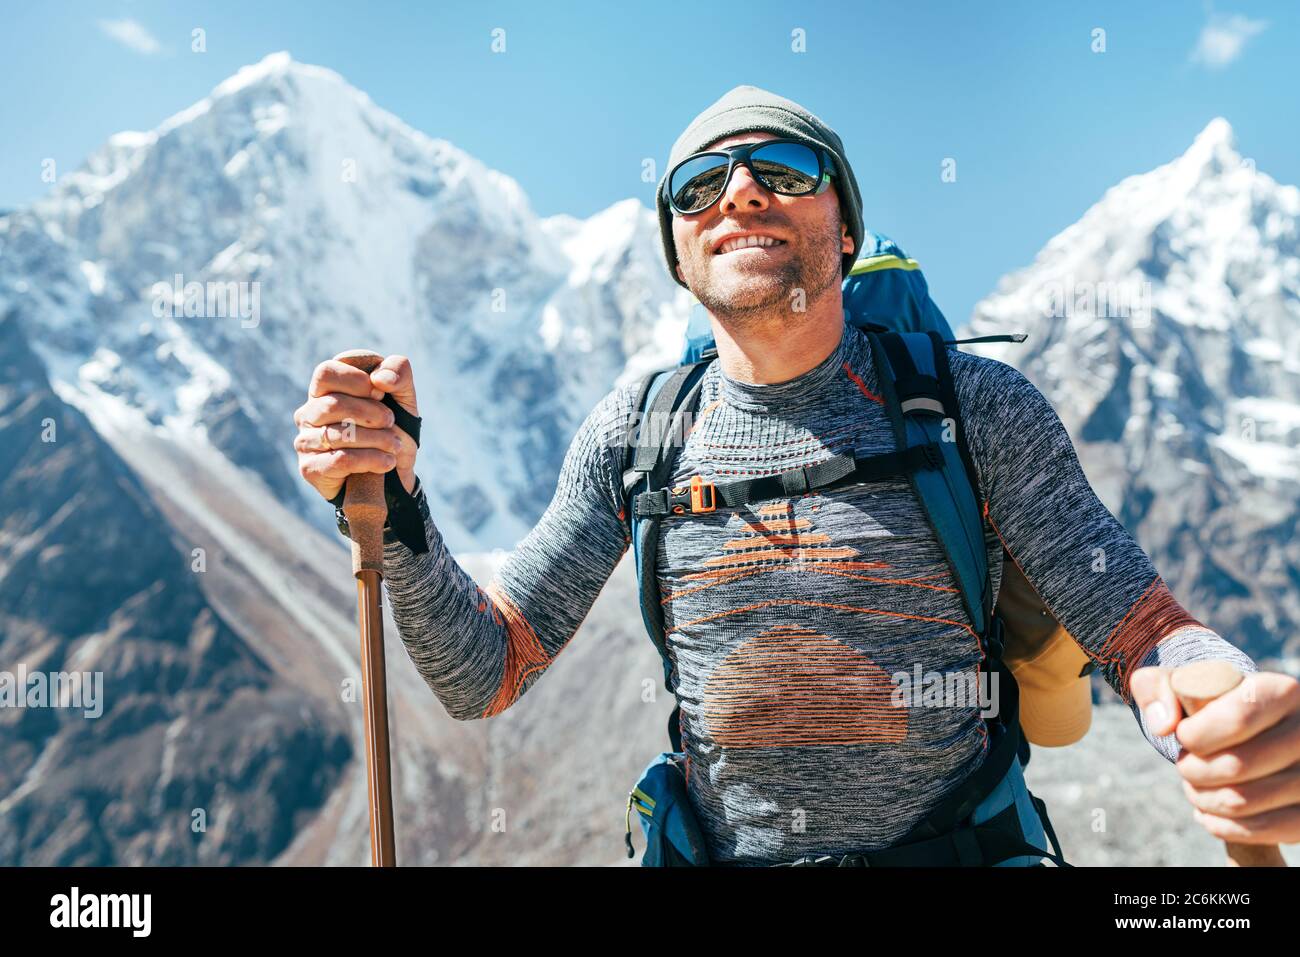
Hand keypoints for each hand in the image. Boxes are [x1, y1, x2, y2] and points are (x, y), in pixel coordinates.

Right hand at [294, 353, 419, 501]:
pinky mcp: (310, 468)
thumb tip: (380, 378)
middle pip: (333, 405)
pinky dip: (370, 460)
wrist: (396, 474)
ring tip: (395, 446)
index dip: (357, 381)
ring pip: (337, 434)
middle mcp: (309, 413)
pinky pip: (340, 460)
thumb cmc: (395, 429)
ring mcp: (305, 441)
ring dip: (376, 439)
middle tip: (391, 422)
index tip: (381, 393)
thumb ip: (398, 372)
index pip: (326, 372)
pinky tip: (386, 462)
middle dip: (371, 413)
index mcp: (325, 390)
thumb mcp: (404, 395)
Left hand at [1131, 665, 1299, 845]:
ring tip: (1193, 787)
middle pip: (1237, 765)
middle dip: (1192, 770)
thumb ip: (1157, 688)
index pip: (1238, 718)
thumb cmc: (1207, 704)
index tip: (1182, 736)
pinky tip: (1207, 811)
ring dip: (1202, 798)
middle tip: (1185, 766)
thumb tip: (1163, 725)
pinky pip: (1261, 830)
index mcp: (1281, 692)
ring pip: (1242, 801)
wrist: (1250, 731)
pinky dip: (1221, 825)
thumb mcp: (1178, 683)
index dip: (1197, 735)